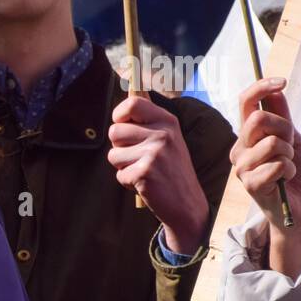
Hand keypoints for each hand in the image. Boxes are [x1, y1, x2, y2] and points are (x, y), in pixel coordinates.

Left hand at [108, 95, 209, 253]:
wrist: (187, 204)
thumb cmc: (171, 170)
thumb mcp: (167, 138)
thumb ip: (147, 121)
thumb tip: (127, 96)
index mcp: (167, 121)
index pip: (132, 104)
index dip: (119, 115)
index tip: (122, 124)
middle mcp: (162, 134)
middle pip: (114, 132)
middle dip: (119, 148)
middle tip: (139, 157)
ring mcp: (154, 153)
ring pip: (113, 155)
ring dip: (123, 166)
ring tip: (144, 170)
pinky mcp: (145, 173)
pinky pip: (119, 174)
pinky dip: (127, 182)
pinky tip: (145, 183)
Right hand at [231, 77, 300, 278]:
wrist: (298, 207)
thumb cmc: (294, 173)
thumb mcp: (292, 138)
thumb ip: (281, 116)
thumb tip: (275, 90)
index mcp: (246, 135)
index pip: (245, 102)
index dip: (260, 87)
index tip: (282, 81)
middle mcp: (239, 148)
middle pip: (259, 119)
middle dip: (285, 129)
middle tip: (289, 146)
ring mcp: (241, 167)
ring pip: (272, 143)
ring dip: (289, 154)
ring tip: (287, 166)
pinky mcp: (250, 185)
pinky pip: (278, 165)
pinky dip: (290, 171)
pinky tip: (284, 181)